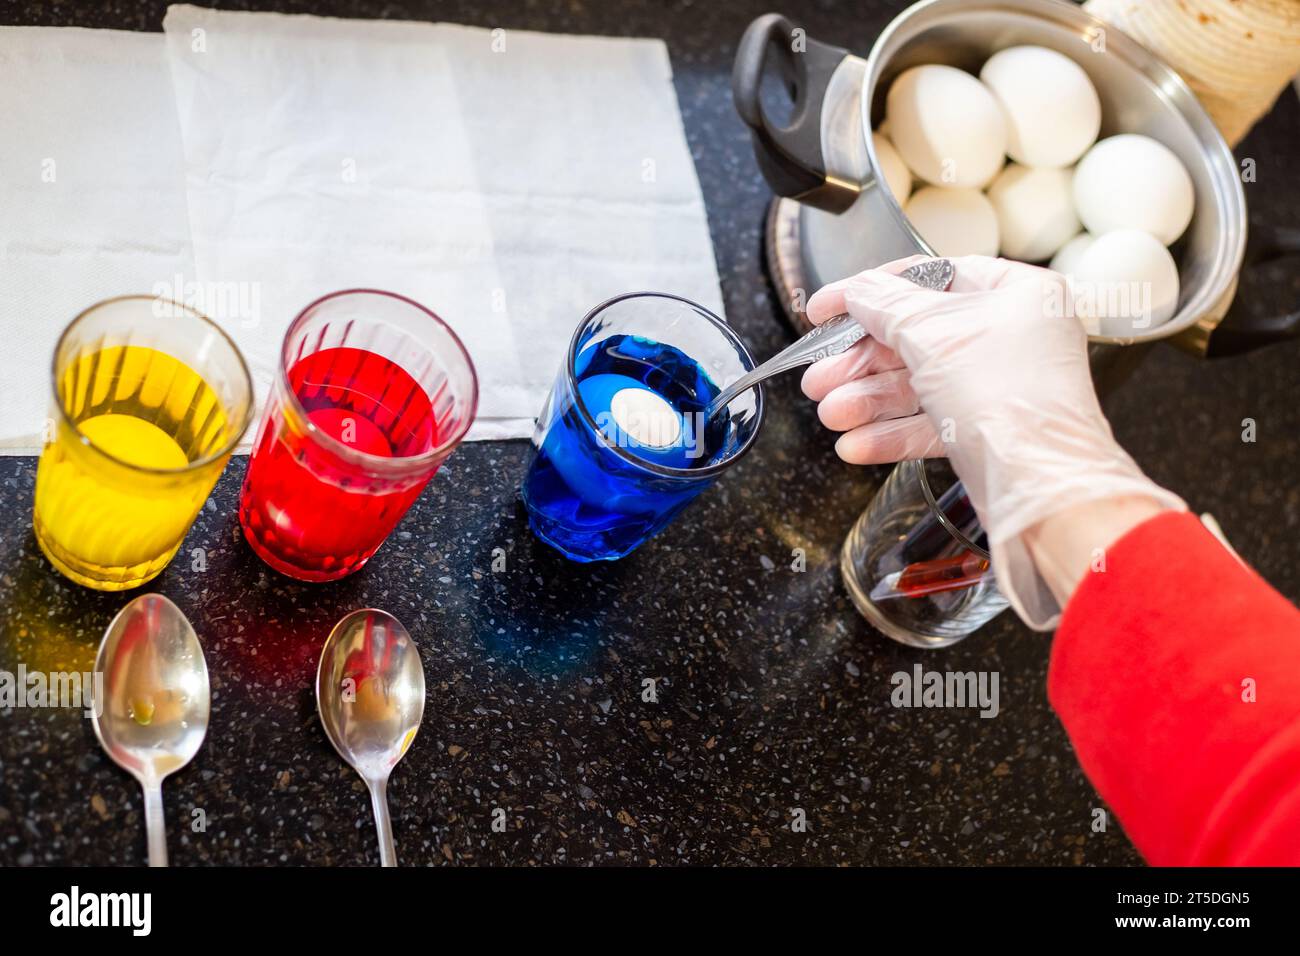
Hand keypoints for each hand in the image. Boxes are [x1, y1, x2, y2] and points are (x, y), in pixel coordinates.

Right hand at [803, 255, 1183, 627]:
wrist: (1044, 489)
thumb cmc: (1011, 399)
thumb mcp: (933, 335)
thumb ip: (886, 307)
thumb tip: (860, 291)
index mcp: (1014, 294)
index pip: (929, 278)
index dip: (869, 291)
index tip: (827, 308)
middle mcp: (1010, 337)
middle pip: (915, 337)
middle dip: (861, 362)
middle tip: (820, 375)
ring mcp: (999, 387)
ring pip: (918, 386)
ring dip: (868, 400)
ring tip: (831, 414)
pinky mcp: (988, 433)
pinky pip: (930, 424)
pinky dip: (890, 434)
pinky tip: (856, 443)